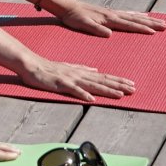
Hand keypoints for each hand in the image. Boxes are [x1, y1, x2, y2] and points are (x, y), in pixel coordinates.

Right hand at [18, 56, 135, 100]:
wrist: (32, 65)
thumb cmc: (49, 68)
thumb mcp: (69, 67)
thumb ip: (83, 69)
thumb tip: (96, 70)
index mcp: (82, 72)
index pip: (103, 77)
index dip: (118, 80)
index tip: (131, 84)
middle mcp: (79, 75)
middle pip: (102, 81)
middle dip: (118, 85)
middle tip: (134, 89)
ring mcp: (71, 79)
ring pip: (92, 85)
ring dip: (107, 90)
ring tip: (120, 94)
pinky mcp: (61, 84)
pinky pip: (73, 91)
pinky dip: (83, 94)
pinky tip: (92, 99)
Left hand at [53, 1, 165, 37]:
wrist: (67, 6)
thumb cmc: (73, 17)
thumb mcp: (82, 24)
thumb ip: (95, 29)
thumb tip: (109, 34)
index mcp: (108, 19)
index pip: (128, 24)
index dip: (142, 28)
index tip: (154, 31)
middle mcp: (112, 14)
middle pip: (136, 19)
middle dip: (151, 23)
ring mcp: (111, 12)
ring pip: (134, 15)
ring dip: (148, 19)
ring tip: (160, 21)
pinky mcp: (108, 12)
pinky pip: (127, 13)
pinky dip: (137, 15)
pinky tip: (142, 16)